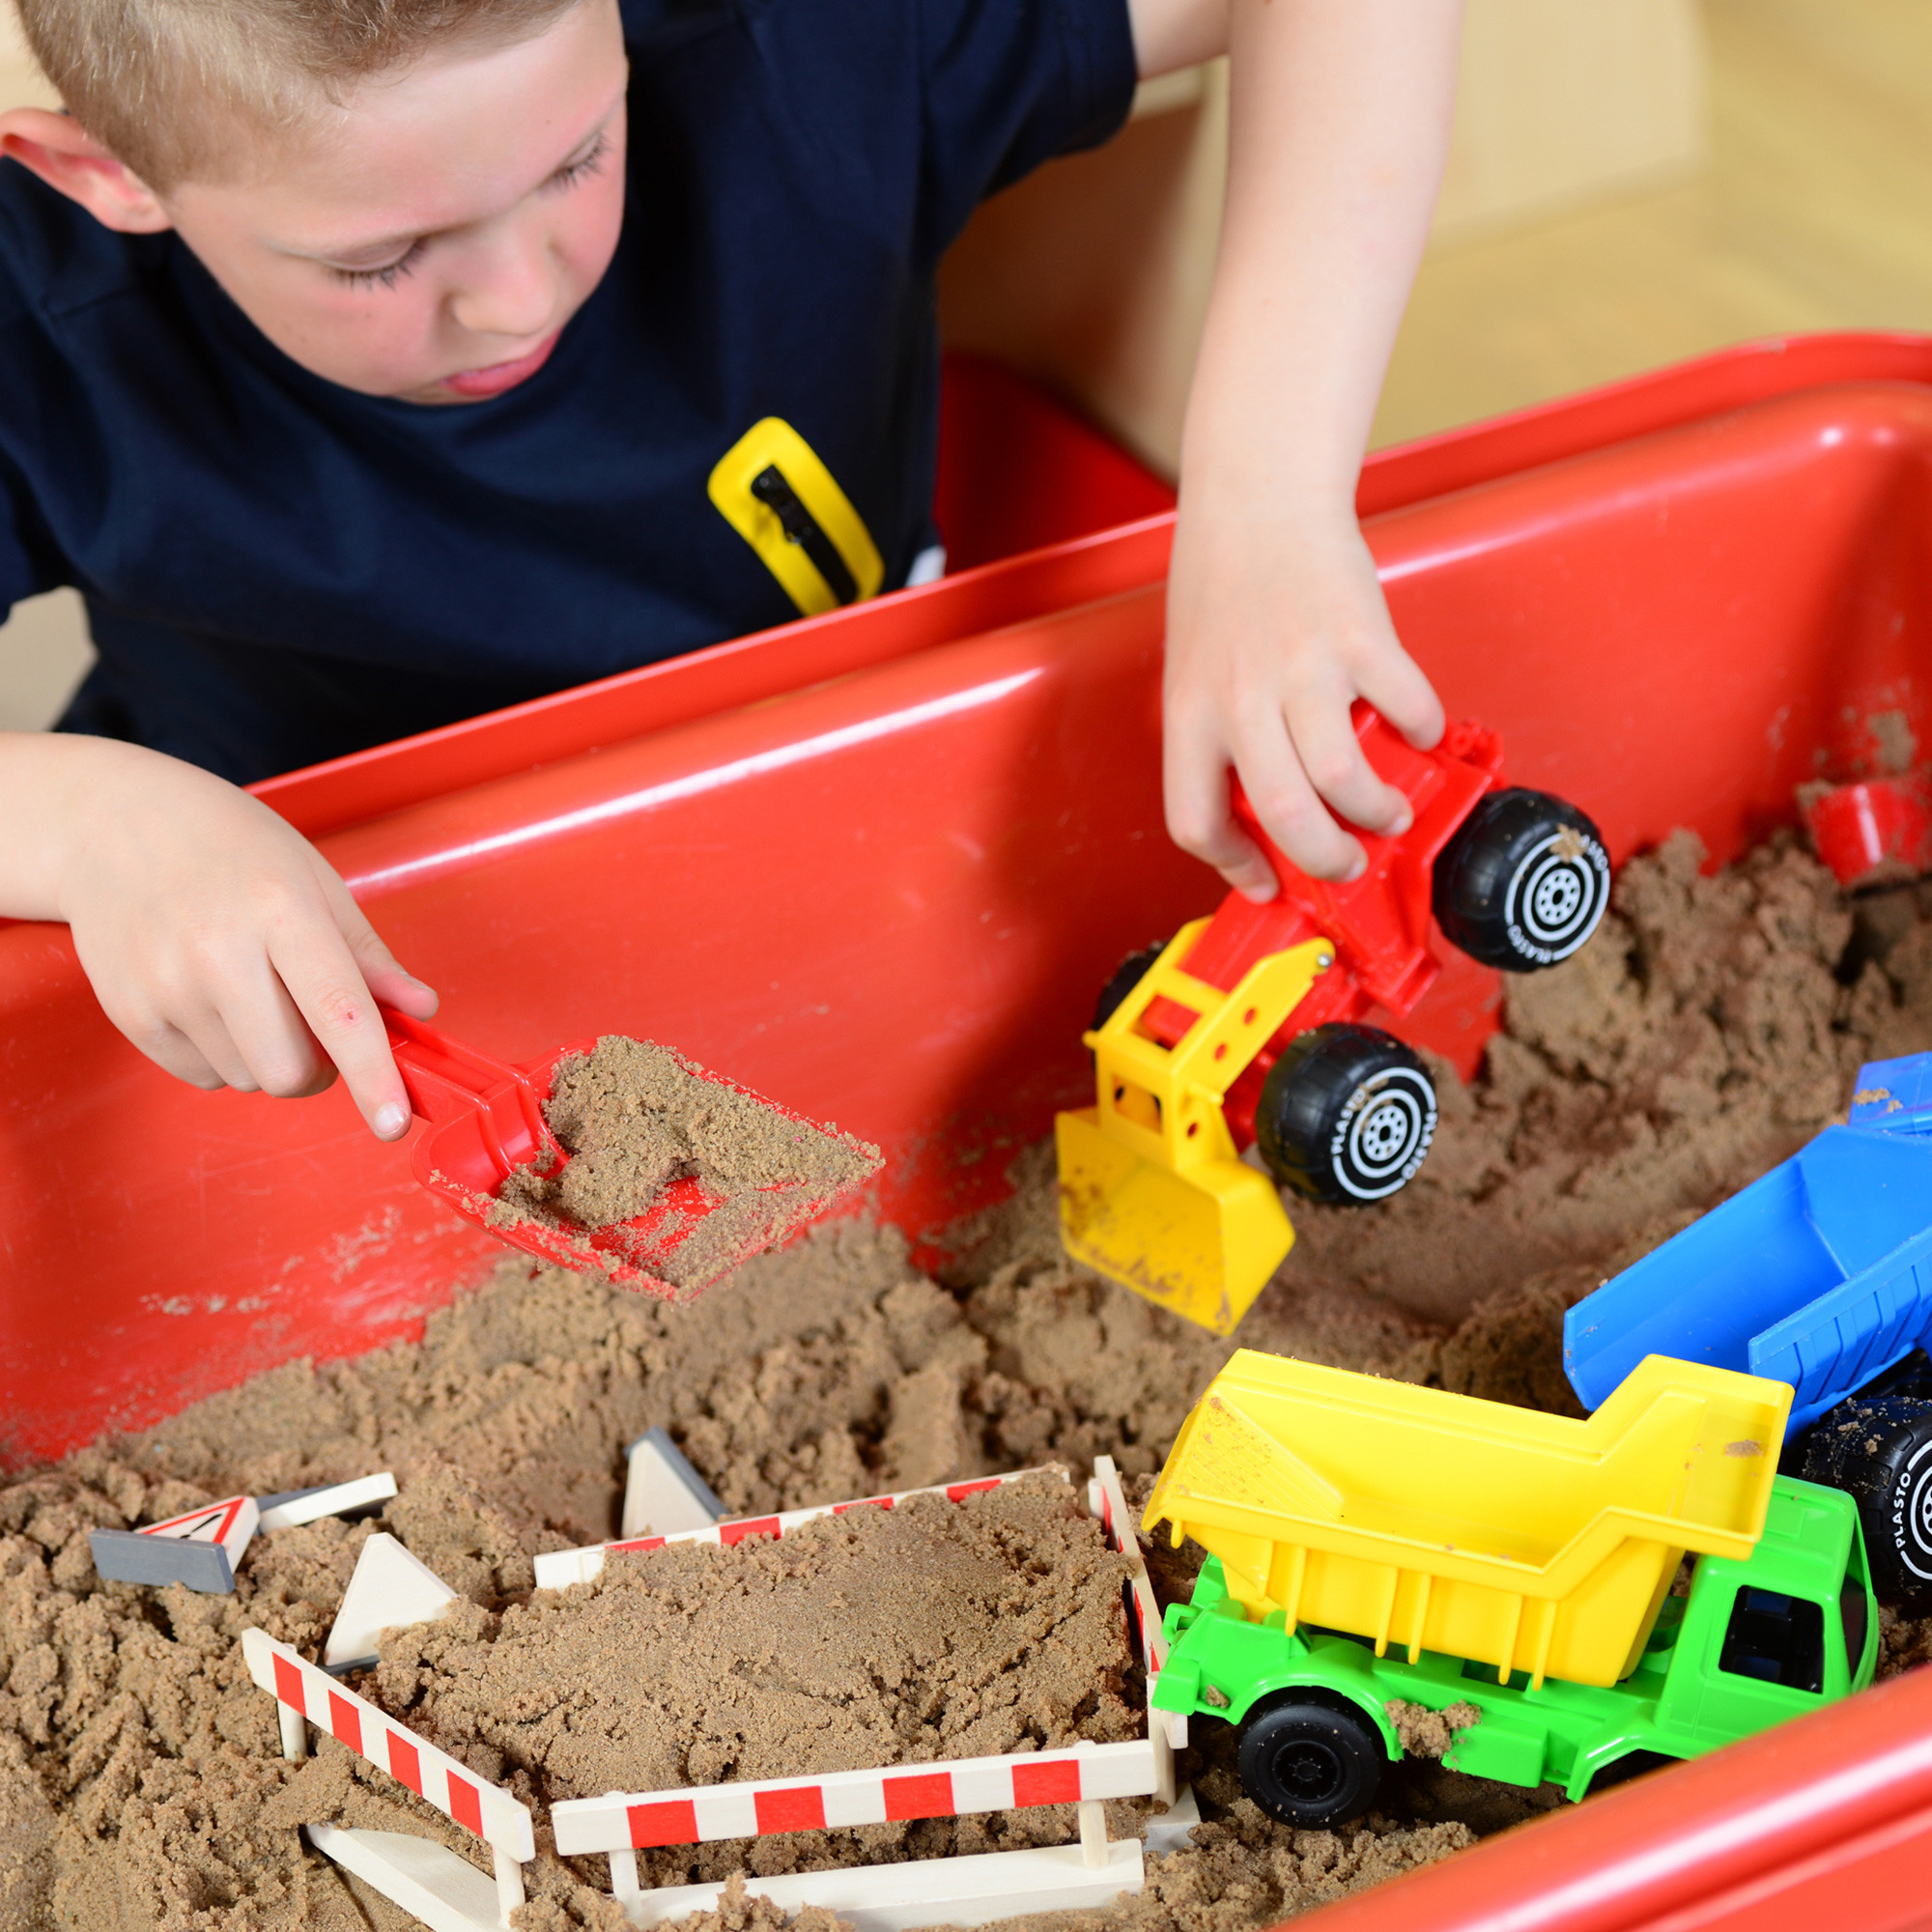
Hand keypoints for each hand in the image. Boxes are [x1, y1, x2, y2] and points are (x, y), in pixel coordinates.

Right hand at [22, 738, 437, 1137]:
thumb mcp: (315, 880)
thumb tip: (419, 1009)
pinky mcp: (130, 1013)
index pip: (338, 1011)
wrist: (115, 825)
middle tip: (317, 1029)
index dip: (371, 1074)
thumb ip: (369, 954)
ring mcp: (166, 987)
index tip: (393, 1123)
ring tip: (253, 995)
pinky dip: (225, 1057)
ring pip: (249, 1080)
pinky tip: (213, 1001)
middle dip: (320, 1069)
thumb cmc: (229, 848)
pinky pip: (203, 1078)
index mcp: (281, 911)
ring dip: (269, 1059)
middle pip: (290, 1070)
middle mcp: (217, 952)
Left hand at [1162, 499, 1444, 896]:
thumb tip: (1264, 807)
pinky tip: (1416, 729)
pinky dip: (1421, 730)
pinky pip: (1405, 707)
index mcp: (1189, 714)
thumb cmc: (1222, 582)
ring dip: (1378, 810)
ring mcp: (1302, 668)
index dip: (1232, 864)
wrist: (1258, 496)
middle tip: (1349, 862)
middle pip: (1285, 815)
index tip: (1263, 879)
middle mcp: (1240, 698)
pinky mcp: (1360, 636)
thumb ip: (1219, 735)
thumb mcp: (1192, 671)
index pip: (1195, 821)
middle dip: (1326, 859)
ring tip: (1390, 811)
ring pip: (1344, 778)